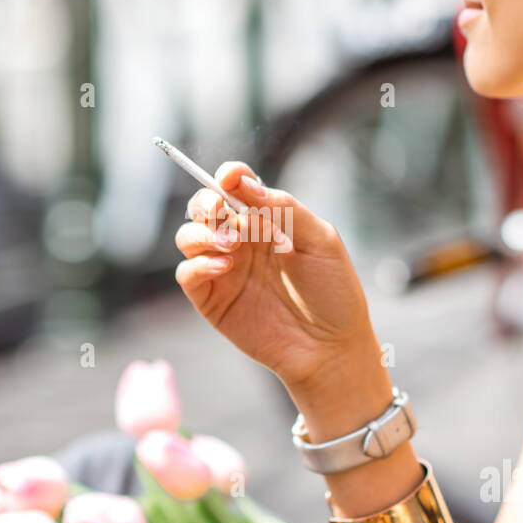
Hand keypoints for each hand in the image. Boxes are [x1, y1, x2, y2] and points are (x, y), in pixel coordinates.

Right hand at [173, 161, 382, 394]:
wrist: (332, 348)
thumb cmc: (334, 293)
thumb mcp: (320, 240)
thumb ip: (284, 208)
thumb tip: (244, 183)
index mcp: (267, 221)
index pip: (237, 186)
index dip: (228, 175)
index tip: (230, 177)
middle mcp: (241, 241)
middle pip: (204, 207)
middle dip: (206, 201)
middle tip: (222, 209)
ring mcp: (224, 270)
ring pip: (188, 237)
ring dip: (202, 232)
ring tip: (231, 244)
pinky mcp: (212, 300)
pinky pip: (188, 274)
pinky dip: (198, 264)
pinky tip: (224, 267)